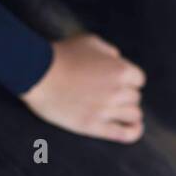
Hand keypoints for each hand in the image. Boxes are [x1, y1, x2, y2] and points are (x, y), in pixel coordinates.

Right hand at [20, 33, 145, 143]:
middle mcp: (117, 91)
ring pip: (133, 115)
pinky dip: (133, 132)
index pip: (139, 79)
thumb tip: (118, 61)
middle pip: (135, 97)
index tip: (115, 81)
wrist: (37, 73)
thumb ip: (110, 52)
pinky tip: (135, 129)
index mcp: (121, 70)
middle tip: (107, 94)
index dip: (129, 80)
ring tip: (118, 111)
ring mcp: (106, 109)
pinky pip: (124, 133)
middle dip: (125, 95)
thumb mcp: (91, 42)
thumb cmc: (62, 54)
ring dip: (127, 112)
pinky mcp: (93, 125)